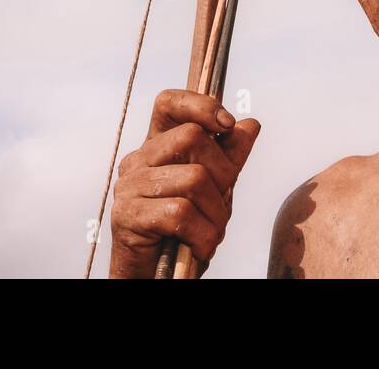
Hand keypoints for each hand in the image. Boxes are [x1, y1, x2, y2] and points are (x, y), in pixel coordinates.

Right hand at [109, 88, 261, 277]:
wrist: (156, 277)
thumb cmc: (184, 231)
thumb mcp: (215, 190)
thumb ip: (230, 158)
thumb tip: (251, 125)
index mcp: (156, 147)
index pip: (168, 102)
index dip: (200, 104)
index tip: (227, 125)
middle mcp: (138, 160)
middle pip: (192, 138)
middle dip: (222, 173)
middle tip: (221, 204)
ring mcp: (129, 186)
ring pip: (193, 178)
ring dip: (215, 213)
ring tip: (211, 233)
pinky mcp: (127, 215)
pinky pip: (181, 212)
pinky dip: (202, 235)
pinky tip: (199, 246)